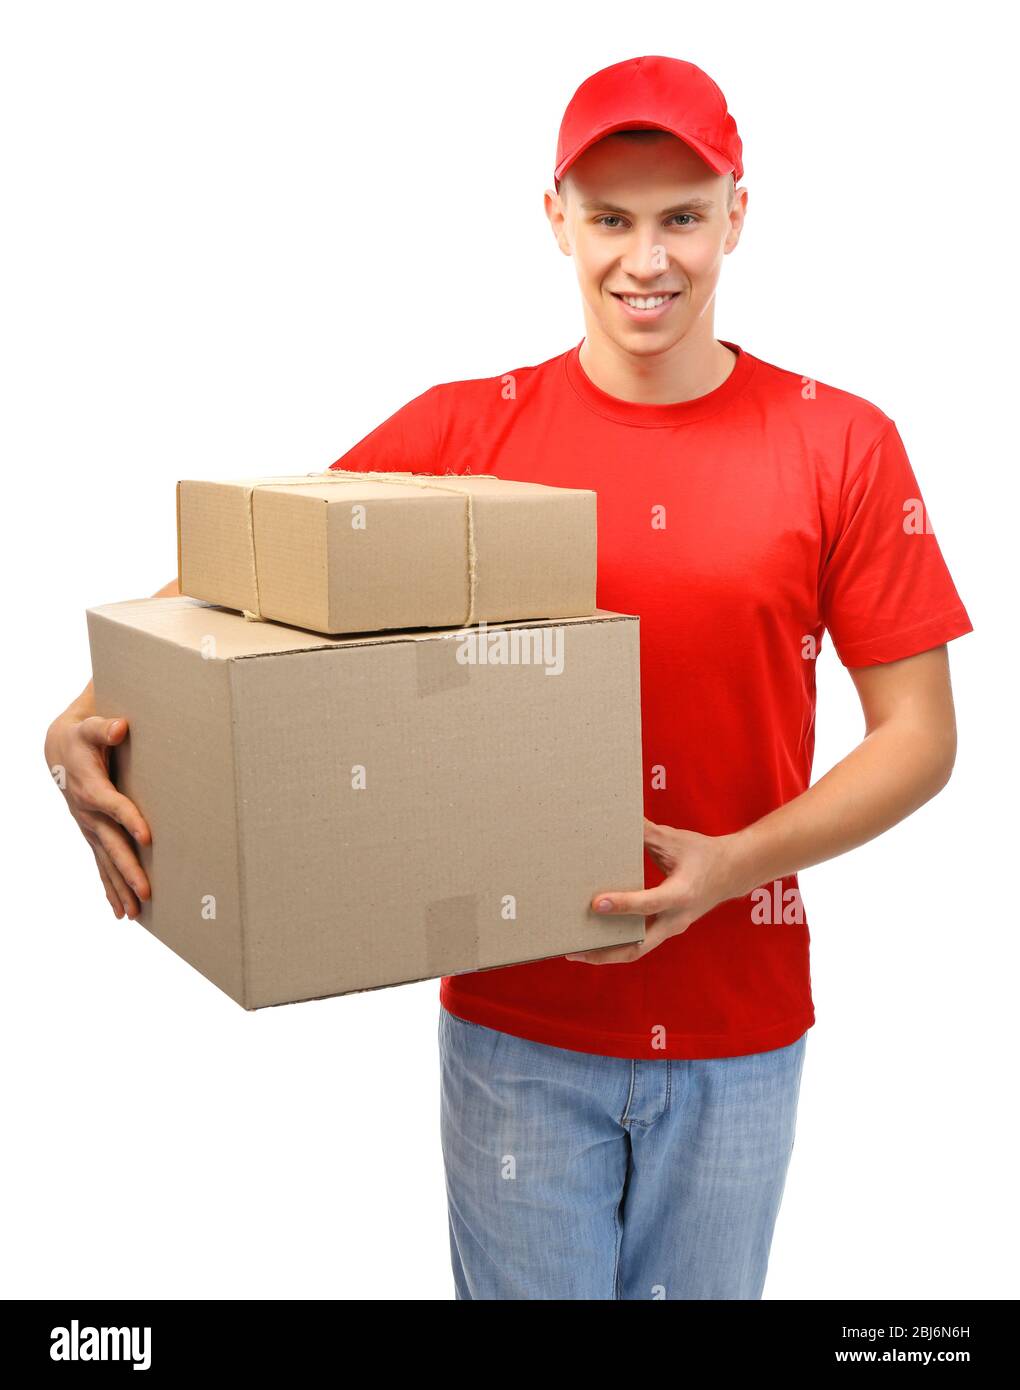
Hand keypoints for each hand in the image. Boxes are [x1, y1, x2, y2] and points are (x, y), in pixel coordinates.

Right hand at [44, 712, 151, 919]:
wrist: (58, 748)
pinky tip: (120, 911)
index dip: (129, 819)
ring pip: (105, 862)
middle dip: (128, 869)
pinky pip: (100, 865)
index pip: (113, 805)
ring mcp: (89, 827)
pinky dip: (110, 889)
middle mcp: (88, 813)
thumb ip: (104, 726)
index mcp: (91, 787)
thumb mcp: (89, 726)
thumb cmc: (81, 734)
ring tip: (135, 914)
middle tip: (146, 892)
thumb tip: (119, 726)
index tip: (147, 837)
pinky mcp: (92, 834)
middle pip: (111, 845)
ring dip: (120, 888)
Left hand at [567, 817, 745, 964]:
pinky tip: (593, 939)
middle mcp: (676, 918)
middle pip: (638, 947)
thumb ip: (645, 833)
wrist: (732, 872)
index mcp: (681, 894)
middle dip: (604, 952)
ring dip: (606, 953)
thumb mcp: (675, 840)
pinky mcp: (665, 929)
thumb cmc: (702, 853)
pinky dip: (616, 944)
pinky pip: (639, 943)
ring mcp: (671, 928)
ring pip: (636, 951)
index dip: (622, 905)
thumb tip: (615, 818)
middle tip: (573, 950)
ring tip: (574, 950)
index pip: (648, 904)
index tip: (595, 904)